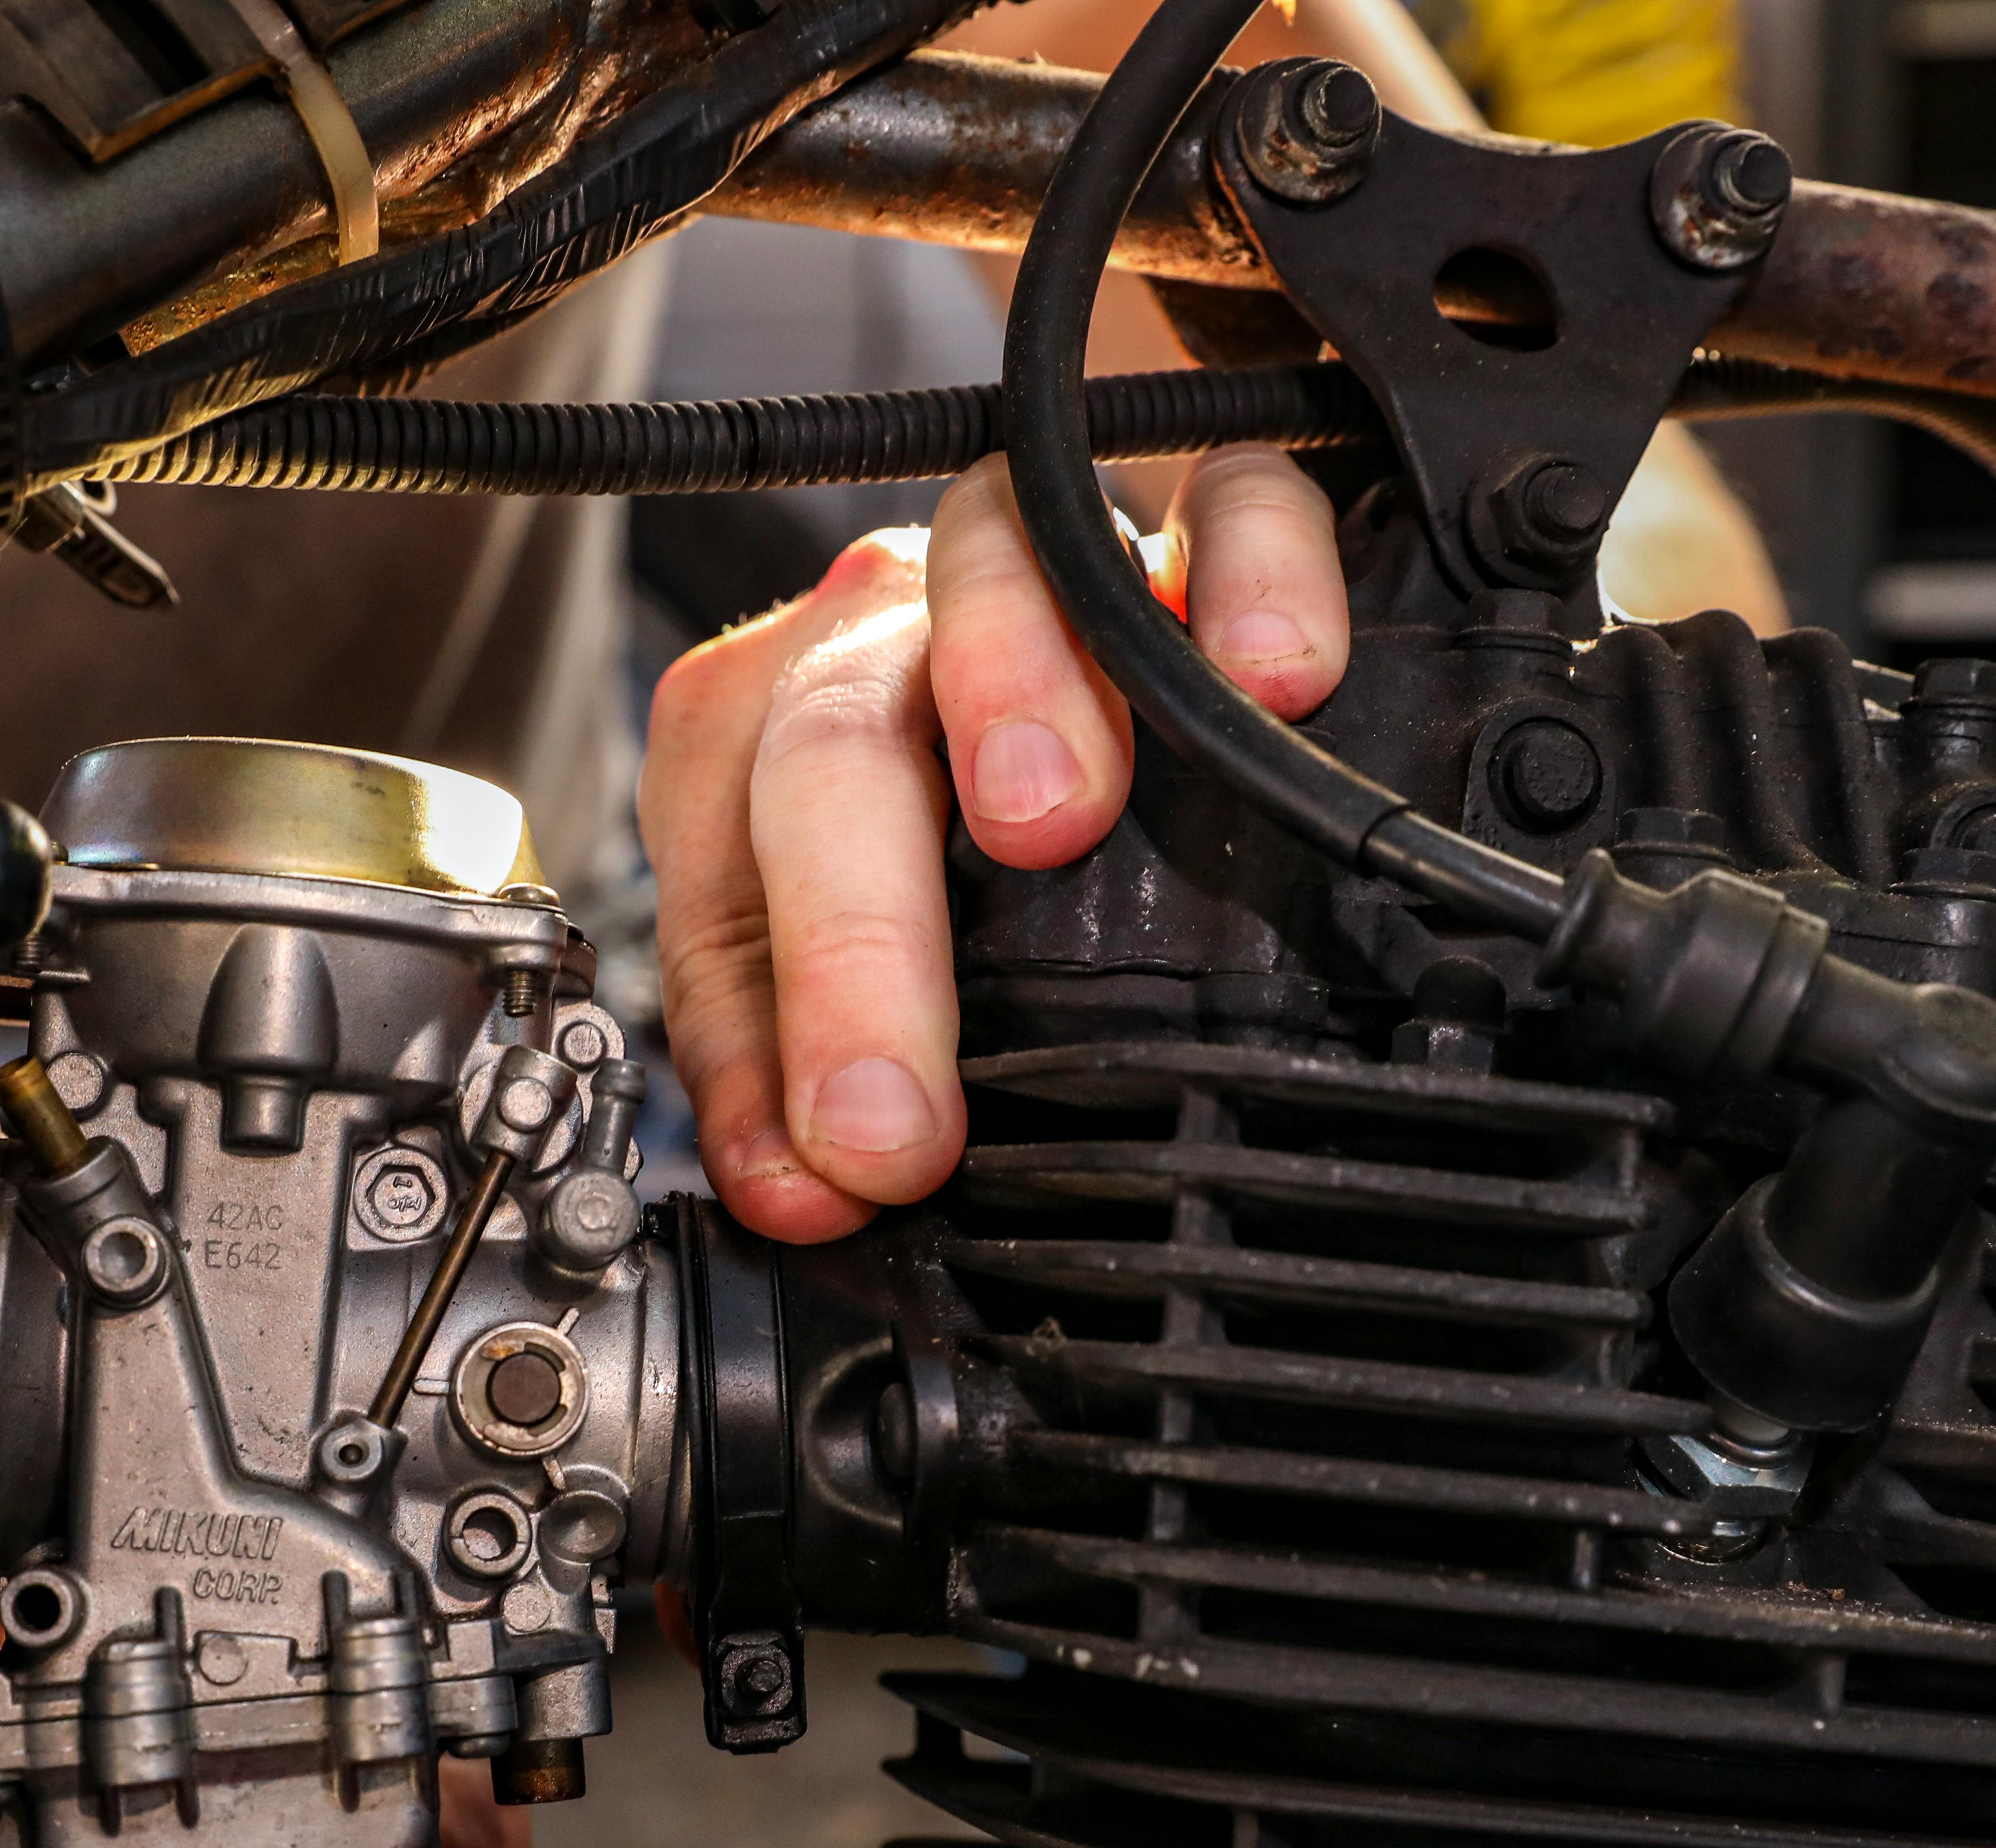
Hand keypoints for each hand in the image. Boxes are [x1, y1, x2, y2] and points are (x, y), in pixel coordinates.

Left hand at [639, 444, 1350, 1242]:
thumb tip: (803, 1192)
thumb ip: (797, 1041)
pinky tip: (1272, 678)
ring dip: (1011, 688)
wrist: (1121, 623)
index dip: (768, 1039)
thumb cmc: (973, 799)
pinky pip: (1227, 508)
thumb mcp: (855, 924)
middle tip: (902, 1106)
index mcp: (764, 737)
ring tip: (1048, 815)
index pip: (723, 878)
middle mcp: (882, 632)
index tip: (839, 1168)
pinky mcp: (1204, 507)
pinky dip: (1249, 580)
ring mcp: (1037, 556)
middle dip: (857, 938)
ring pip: (995, 571)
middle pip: (833, 741)